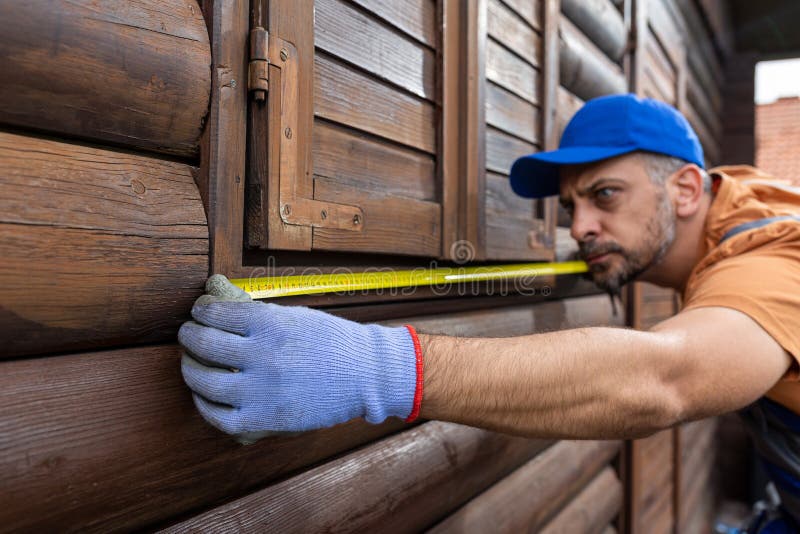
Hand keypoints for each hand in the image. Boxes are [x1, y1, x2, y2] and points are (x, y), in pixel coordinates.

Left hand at [178, 275, 422, 435]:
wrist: (365, 375)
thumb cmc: (330, 341)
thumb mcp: (294, 316)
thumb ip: (255, 311)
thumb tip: (216, 291)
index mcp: (270, 323)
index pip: (215, 312)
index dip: (200, 310)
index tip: (199, 311)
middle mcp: (262, 355)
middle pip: (202, 343)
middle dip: (188, 335)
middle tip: (188, 333)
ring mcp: (261, 389)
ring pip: (202, 380)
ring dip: (188, 368)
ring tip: (191, 363)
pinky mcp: (264, 419)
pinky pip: (217, 415)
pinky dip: (203, 404)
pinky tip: (204, 395)